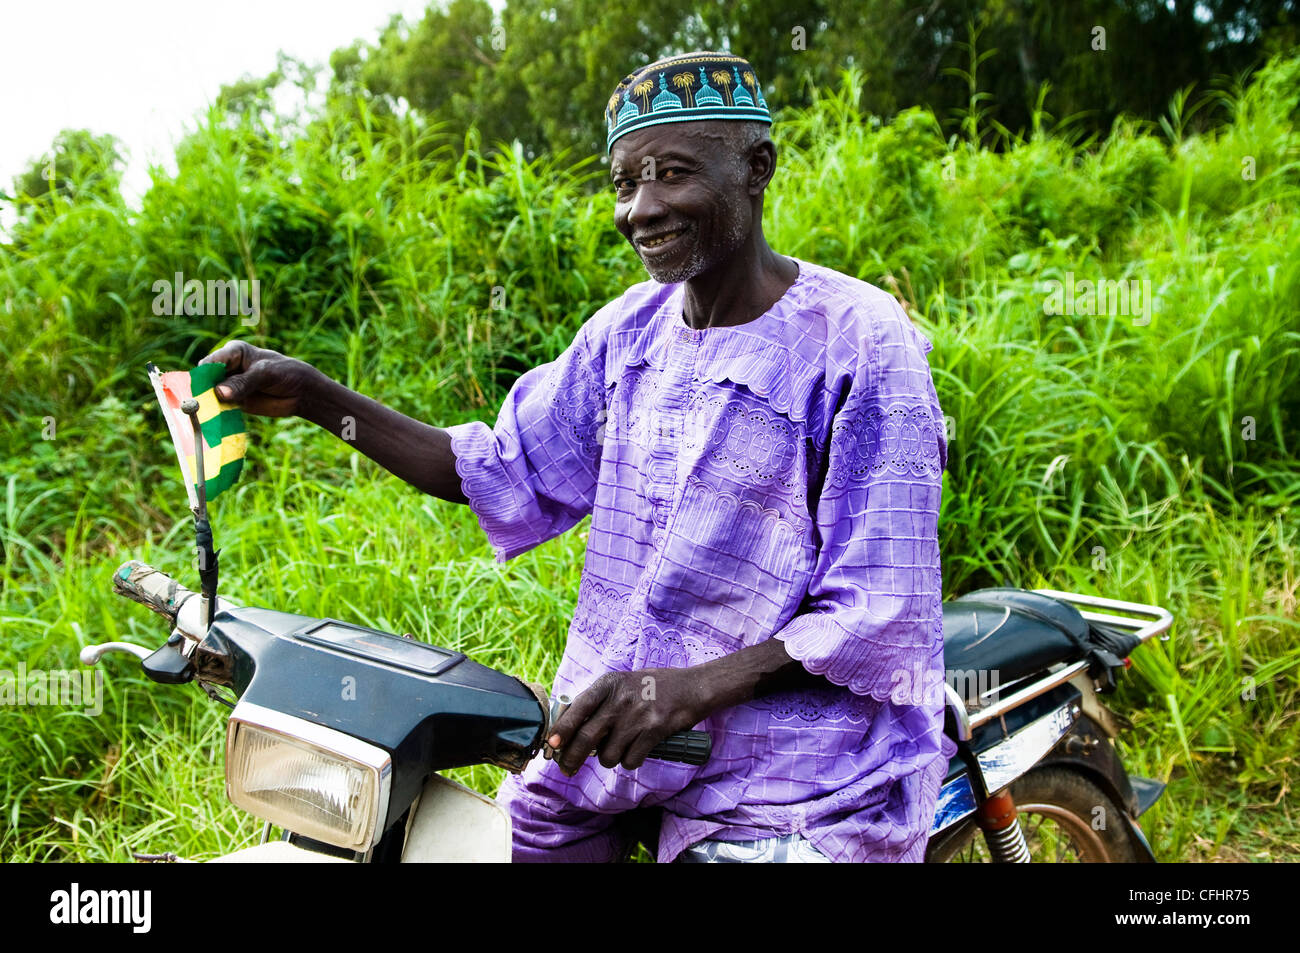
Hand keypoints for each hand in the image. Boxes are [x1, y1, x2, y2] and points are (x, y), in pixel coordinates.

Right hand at [199, 340, 323, 418]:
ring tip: (209, 416)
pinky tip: (215, 422)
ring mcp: (228, 386)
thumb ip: (244, 382)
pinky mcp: (233, 402)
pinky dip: (217, 415)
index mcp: (233, 352)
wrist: (302, 392)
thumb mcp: (266, 374)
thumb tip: (220, 392)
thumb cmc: (286, 373)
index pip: (210, 363)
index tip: (206, 391)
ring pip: (210, 396)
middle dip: (203, 393)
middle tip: (202, 407)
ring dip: (208, 407)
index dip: (204, 377)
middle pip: (205, 380)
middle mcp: (227, 368)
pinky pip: (220, 409)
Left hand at [548, 669, 708, 775]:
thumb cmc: (653, 687)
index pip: (577, 709)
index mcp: (609, 684)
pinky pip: (630, 760)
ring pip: (608, 754)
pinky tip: (636, 751)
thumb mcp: (622, 684)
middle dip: (572, 759)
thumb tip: (570, 730)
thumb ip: (599, 702)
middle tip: (567, 769)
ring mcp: (638, 715)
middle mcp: (620, 699)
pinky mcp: (654, 731)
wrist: (692, 687)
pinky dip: (630, 761)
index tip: (551, 746)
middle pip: (587, 737)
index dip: (561, 731)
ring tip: (618, 750)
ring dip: (609, 759)